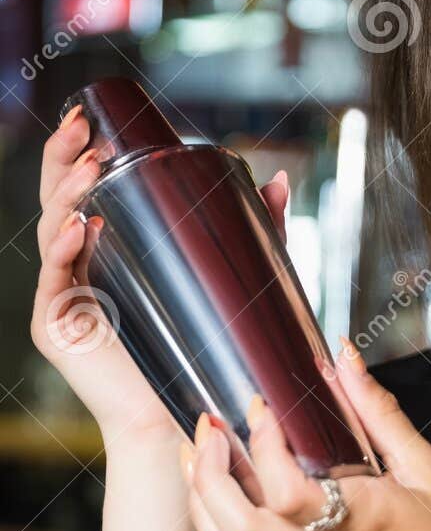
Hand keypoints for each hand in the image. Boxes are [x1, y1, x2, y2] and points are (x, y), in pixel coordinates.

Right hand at [31, 105, 289, 450]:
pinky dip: (66, 251)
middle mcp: (80, 266)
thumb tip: (278, 180)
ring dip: (68, 196)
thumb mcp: (232, 278)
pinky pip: (54, 281)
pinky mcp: (57, 328)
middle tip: (81, 128)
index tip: (92, 117)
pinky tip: (82, 228)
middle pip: (58, 200)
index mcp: (109, 250)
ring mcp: (63, 296)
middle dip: (65, 159)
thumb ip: (254, 231)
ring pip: (52, 232)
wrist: (190, 414)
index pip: (85, 190)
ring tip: (91, 170)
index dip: (80, 152)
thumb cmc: (206, 350)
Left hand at [181, 339, 430, 530]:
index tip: (263, 405)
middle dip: (209, 476)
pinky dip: (220, 527)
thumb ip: (378, 412)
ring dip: (203, 504)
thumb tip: (342, 359)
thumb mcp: (430, 468)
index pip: (286, 492)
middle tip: (209, 428)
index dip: (263, 444)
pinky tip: (224, 490)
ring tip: (199, 455)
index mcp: (364, 522)